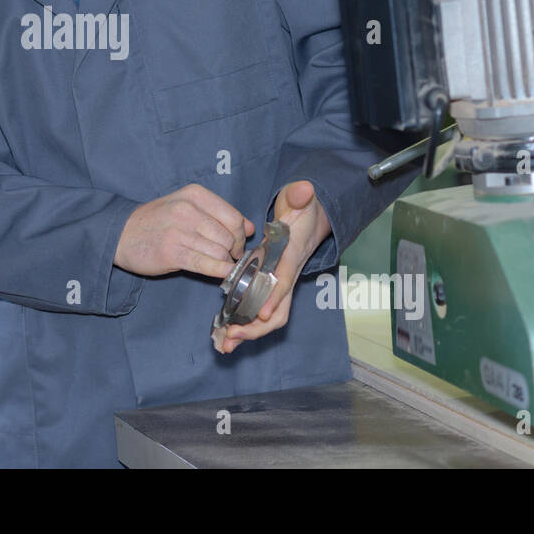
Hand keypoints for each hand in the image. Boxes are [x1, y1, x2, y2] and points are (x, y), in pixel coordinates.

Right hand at [115, 183, 254, 278]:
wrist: (121, 233)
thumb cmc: (158, 221)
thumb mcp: (186, 207)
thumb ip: (219, 214)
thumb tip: (251, 228)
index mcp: (194, 194)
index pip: (234, 217)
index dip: (240, 235)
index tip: (236, 244)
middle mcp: (187, 209)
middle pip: (229, 236)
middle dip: (233, 251)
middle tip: (227, 257)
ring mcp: (179, 231)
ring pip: (220, 252)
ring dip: (224, 262)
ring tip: (217, 264)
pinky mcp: (172, 252)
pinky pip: (206, 264)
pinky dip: (220, 271)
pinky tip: (222, 273)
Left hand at [214, 179, 331, 353]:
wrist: (309, 219)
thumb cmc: (302, 210)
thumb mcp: (301, 199)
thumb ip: (299, 195)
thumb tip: (303, 190)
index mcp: (290, 255)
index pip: (283, 279)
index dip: (274, 297)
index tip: (261, 313)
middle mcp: (285, 275)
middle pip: (277, 309)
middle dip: (257, 326)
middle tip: (233, 335)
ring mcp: (276, 284)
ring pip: (267, 317)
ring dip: (248, 332)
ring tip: (225, 343)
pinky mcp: (267, 287)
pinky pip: (257, 311)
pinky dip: (243, 324)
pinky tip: (225, 332)